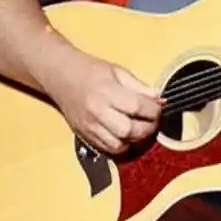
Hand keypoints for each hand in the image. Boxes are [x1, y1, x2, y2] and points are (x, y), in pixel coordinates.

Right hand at [41, 52, 163, 154]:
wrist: (60, 77)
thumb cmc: (90, 71)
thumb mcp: (118, 71)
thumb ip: (139, 86)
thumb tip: (159, 99)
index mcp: (107, 92)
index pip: (136, 107)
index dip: (153, 110)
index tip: (159, 107)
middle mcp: (97, 112)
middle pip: (128, 130)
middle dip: (147, 128)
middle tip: (153, 120)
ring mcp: (90, 127)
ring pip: (118, 145)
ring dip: (135, 139)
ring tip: (140, 128)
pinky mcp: (85, 136)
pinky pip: (107, 149)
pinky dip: (122, 145)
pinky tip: (126, 135)